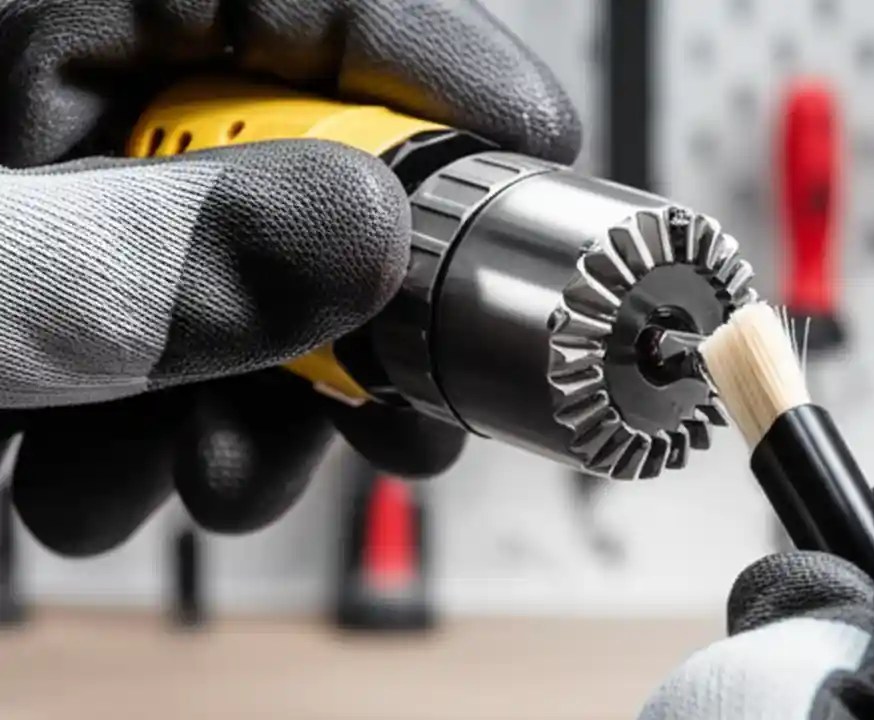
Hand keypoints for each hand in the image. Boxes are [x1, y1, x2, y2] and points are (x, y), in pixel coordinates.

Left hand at [0, 0, 579, 553]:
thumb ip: (150, 258)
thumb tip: (364, 236)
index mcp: (48, 32)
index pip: (295, 0)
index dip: (434, 63)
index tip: (537, 143)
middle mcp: (72, 111)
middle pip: (298, 162)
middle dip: (358, 305)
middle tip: (407, 387)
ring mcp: (64, 218)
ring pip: (238, 285)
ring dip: (257, 408)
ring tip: (223, 476)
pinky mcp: (45, 311)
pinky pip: (153, 360)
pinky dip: (154, 444)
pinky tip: (106, 483)